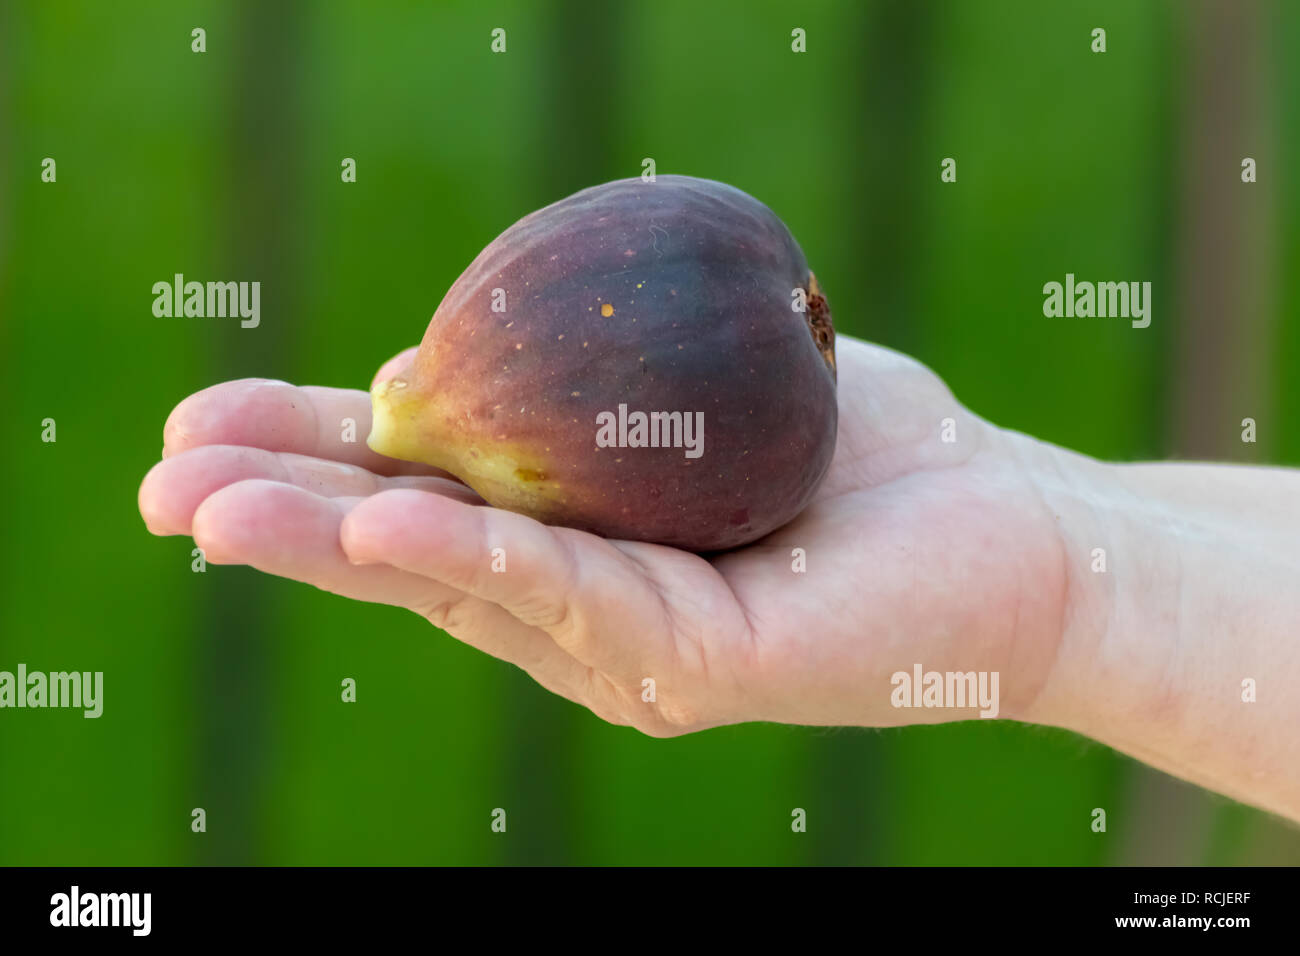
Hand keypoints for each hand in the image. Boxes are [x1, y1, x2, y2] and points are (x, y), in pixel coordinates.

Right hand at [138, 336, 1071, 734]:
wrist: (1012, 526)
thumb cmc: (859, 450)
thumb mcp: (693, 393)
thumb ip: (577, 388)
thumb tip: (439, 348)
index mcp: (576, 541)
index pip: (423, 497)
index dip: (312, 462)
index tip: (204, 420)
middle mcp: (586, 607)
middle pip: (416, 558)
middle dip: (285, 518)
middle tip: (160, 484)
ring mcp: (635, 651)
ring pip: (467, 591)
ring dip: (338, 548)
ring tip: (214, 510)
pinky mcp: (704, 670)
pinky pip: (576, 602)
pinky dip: (474, 564)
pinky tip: (386, 531)